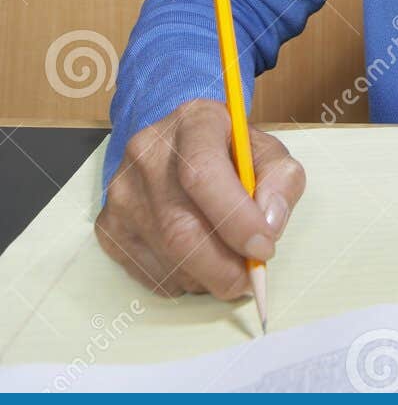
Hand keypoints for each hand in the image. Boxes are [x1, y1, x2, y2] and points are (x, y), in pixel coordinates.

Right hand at [95, 100, 305, 298]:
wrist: (181, 146)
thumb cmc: (229, 151)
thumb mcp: (266, 150)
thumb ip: (281, 180)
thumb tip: (269, 224)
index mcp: (193, 122)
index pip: (204, 174)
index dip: (237, 219)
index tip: (264, 247)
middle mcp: (147, 153)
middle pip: (181, 229)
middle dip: (224, 267)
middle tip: (250, 278)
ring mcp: (122, 192)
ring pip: (168, 259)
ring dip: (208, 277)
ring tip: (227, 261)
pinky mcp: (108, 227)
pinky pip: (150, 275)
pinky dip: (184, 281)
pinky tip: (198, 260)